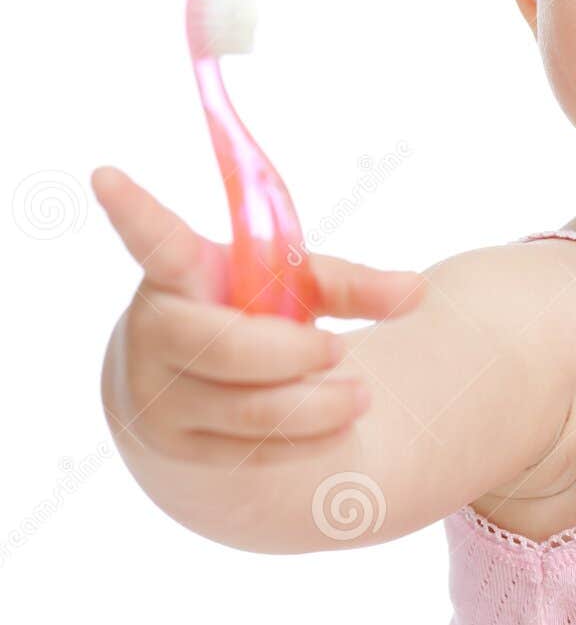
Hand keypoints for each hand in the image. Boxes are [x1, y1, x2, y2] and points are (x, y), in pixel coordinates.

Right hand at [93, 165, 426, 468]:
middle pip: (225, 348)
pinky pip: (249, 451)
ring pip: (246, 409)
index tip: (106, 173)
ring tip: (361, 395)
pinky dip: (306, 441)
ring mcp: (157, 393)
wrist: (191, 388)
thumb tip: (419, 292)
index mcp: (179, 271)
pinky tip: (339, 427)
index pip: (156, 239)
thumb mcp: (291, 285)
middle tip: (342, 350)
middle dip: (294, 354)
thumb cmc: (247, 313)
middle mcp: (155, 329)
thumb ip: (351, 283)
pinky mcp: (175, 447)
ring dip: (316, 405)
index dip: (133, 209)